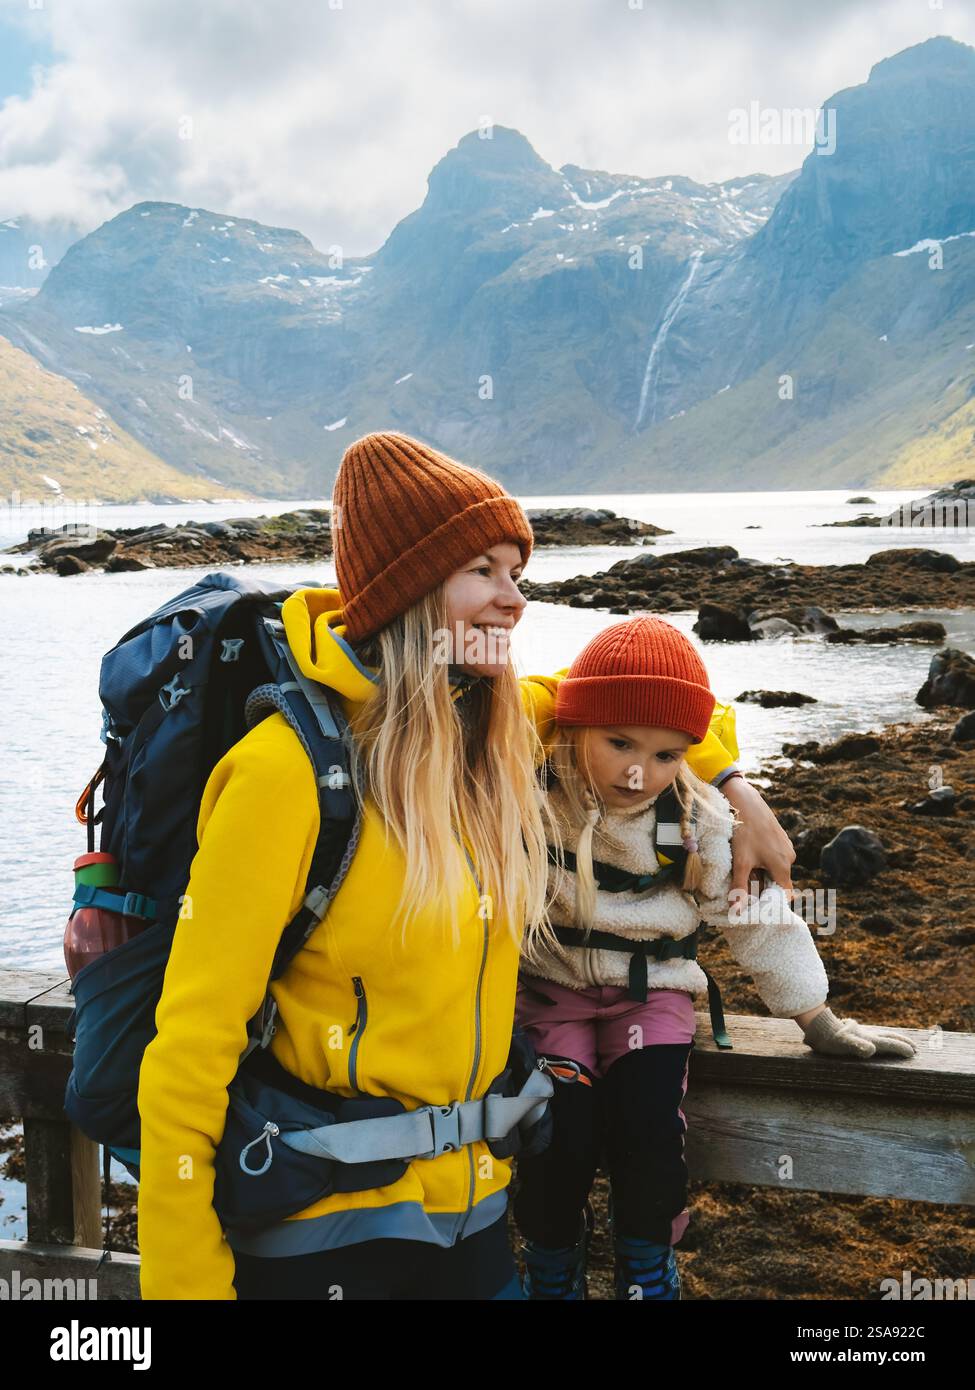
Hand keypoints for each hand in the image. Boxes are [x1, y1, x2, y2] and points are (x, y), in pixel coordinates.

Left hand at [720, 776, 795, 901]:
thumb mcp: (741, 862)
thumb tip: (736, 912)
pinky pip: (773, 855)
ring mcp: (785, 845)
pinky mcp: (779, 836)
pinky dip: (761, 859)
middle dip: (761, 886)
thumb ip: (740, 887)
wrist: (744, 800)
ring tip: (741, 867)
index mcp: (783, 866)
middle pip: (777, 881)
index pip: (783, 895)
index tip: (754, 905)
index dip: (770, 902)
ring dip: (760, 872)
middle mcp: (789, 857)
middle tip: (742, 886)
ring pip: (773, 867)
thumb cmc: (744, 831)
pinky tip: (746, 853)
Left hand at [801, 1006, 916, 1058]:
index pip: (890, 1044)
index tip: (913, 1053)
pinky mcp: (857, 1033)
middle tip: (915, 1048)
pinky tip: (881, 1039)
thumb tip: (871, 1050)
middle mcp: (869, 1035)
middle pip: (890, 1037)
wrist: (819, 1028)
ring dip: (896, 1039)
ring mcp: (863, 1032)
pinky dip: (884, 1038)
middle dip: (903, 1042)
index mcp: (870, 1040)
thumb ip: (857, 1046)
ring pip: (884, 1035)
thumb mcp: (844, 1043)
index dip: (902, 1048)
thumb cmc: (832, 1040)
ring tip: (904, 1042)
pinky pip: (875, 1035)